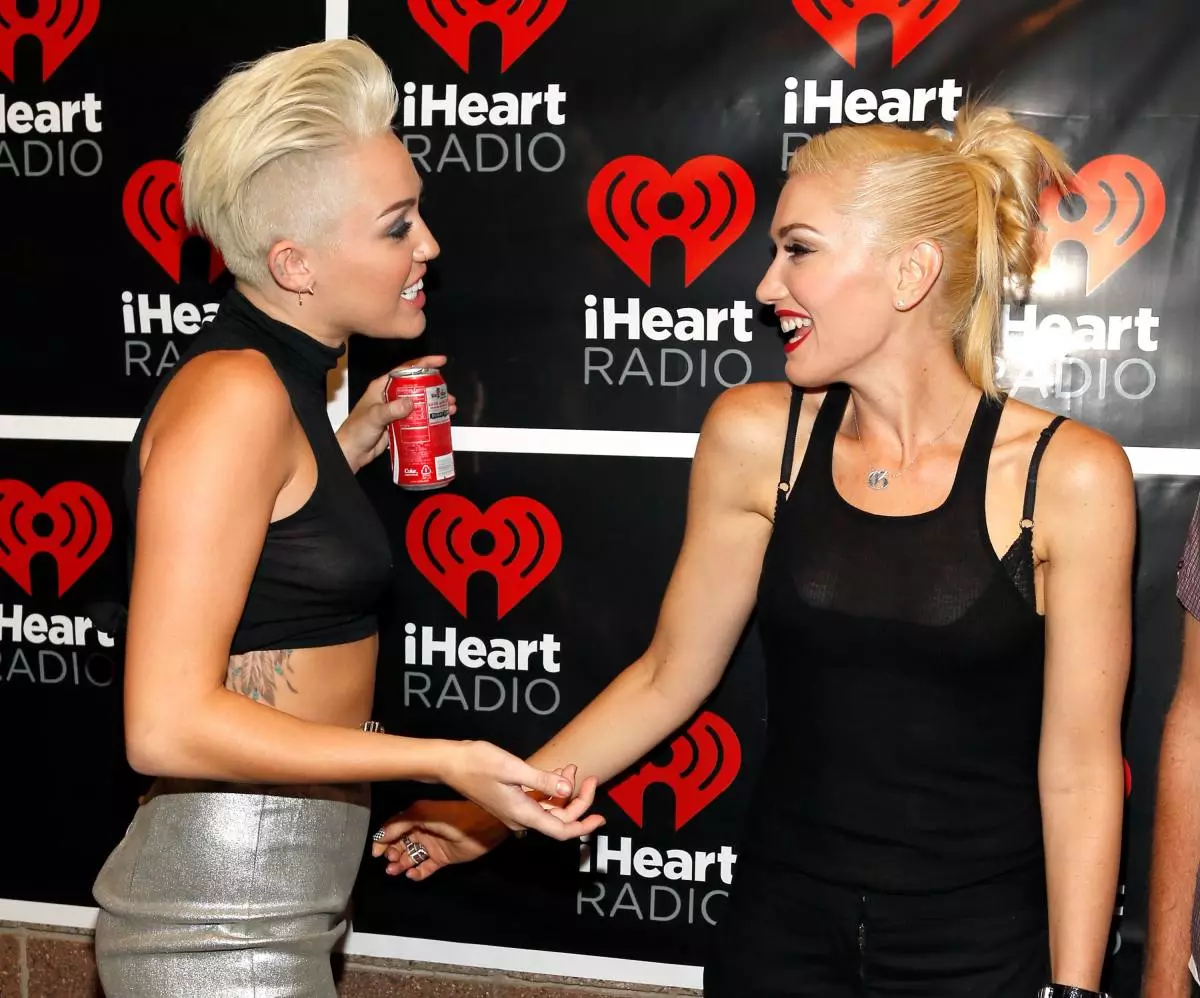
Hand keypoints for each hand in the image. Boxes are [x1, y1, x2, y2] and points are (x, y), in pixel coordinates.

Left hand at [335, 356, 456, 472]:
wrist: (352, 452)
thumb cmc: (355, 431)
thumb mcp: (374, 417)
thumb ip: (391, 409)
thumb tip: (410, 403)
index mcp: (382, 387)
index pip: (405, 370)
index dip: (424, 364)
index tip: (440, 362)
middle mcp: (390, 396)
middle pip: (417, 386)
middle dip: (434, 388)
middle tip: (447, 393)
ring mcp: (396, 410)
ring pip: (420, 403)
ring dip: (435, 404)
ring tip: (448, 407)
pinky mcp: (401, 424)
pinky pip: (418, 418)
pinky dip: (430, 418)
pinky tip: (440, 420)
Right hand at [371, 800, 507, 880]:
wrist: (488, 827)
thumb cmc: (458, 817)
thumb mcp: (426, 815)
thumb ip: (402, 823)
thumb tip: (381, 835)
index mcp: (418, 816)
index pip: (394, 828)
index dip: (383, 840)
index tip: (376, 852)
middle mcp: (423, 830)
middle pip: (400, 844)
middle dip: (392, 854)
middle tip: (389, 863)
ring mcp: (432, 844)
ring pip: (411, 856)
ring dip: (402, 864)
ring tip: (396, 870)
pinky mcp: (442, 858)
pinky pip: (425, 867)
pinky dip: (417, 872)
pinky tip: (412, 874)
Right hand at [372, 764, 601, 881]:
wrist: (450, 763)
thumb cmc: (478, 763)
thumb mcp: (513, 769)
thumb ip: (542, 781)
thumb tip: (566, 789)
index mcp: (522, 814)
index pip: (561, 830)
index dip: (583, 826)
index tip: (601, 817)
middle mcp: (520, 817)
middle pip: (558, 819)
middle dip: (578, 801)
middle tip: (590, 778)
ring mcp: (514, 810)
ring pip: (549, 809)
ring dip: (564, 792)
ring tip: (572, 769)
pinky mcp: (510, 800)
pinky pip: (537, 801)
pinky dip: (550, 789)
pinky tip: (557, 772)